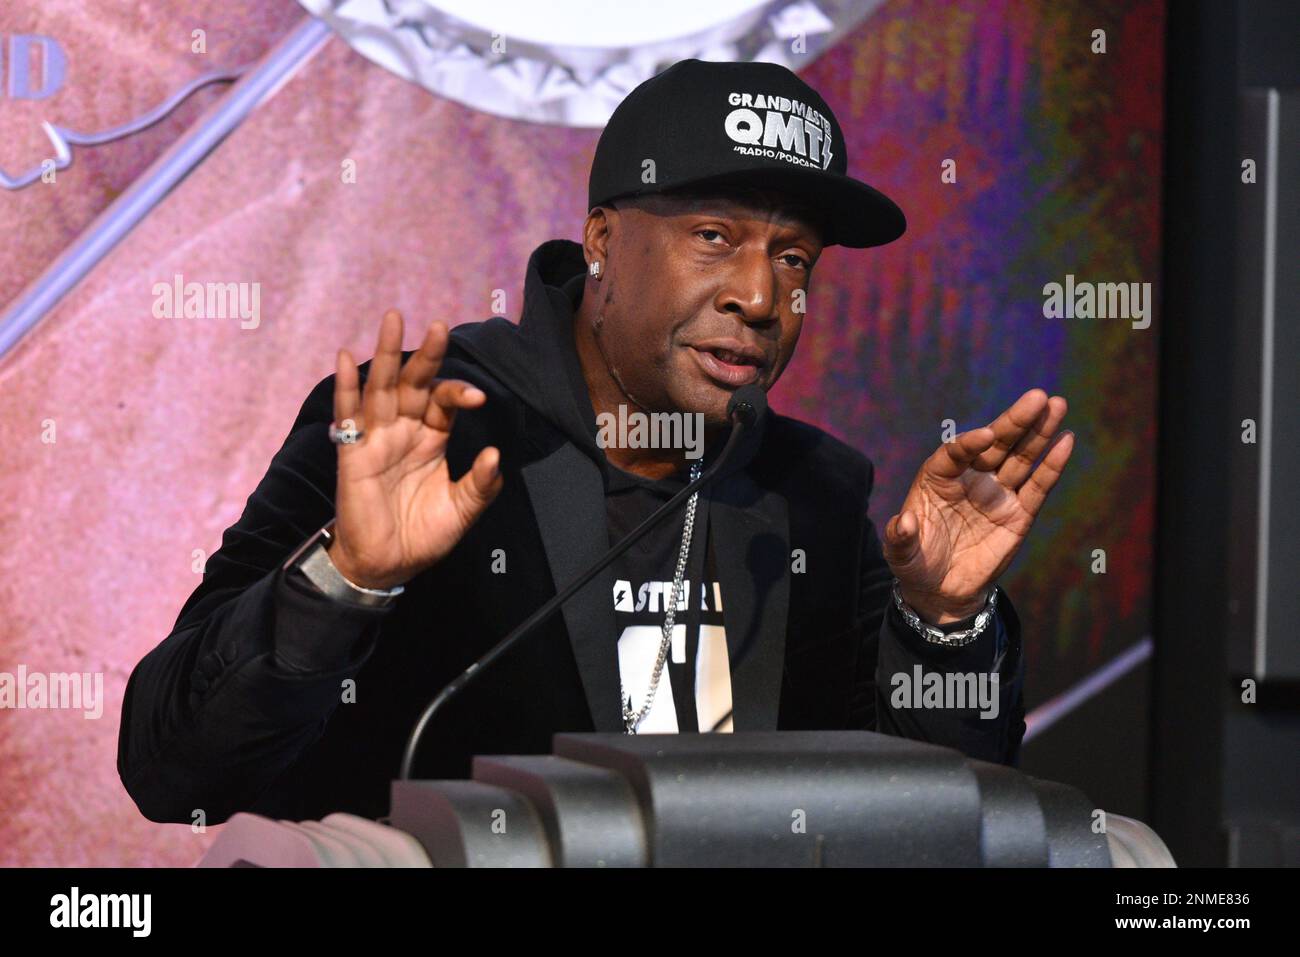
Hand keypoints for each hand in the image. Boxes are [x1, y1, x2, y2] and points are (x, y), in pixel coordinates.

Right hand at [326, 309, 503, 588]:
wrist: (386, 565)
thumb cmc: (422, 535)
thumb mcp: (461, 511)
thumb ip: (480, 485)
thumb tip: (495, 455)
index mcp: (431, 439)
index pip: (443, 402)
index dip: (459, 393)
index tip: (479, 397)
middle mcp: (403, 431)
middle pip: (413, 384)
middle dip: (425, 355)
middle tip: (438, 324)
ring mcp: (376, 438)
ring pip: (381, 388)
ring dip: (387, 354)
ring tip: (393, 320)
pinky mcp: (352, 453)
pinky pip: (348, 415)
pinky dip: (346, 387)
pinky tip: (346, 358)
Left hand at [883, 389, 1073, 623]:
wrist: (941, 590)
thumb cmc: (916, 563)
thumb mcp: (900, 553)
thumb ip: (900, 538)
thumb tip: (903, 523)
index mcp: (938, 478)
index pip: (955, 452)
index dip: (970, 443)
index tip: (986, 435)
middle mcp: (970, 478)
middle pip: (995, 445)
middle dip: (1015, 421)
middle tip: (1037, 396)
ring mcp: (996, 494)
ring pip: (1020, 458)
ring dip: (1039, 432)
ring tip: (1056, 404)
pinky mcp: (1019, 514)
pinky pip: (1038, 487)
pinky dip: (1052, 465)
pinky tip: (1066, 440)